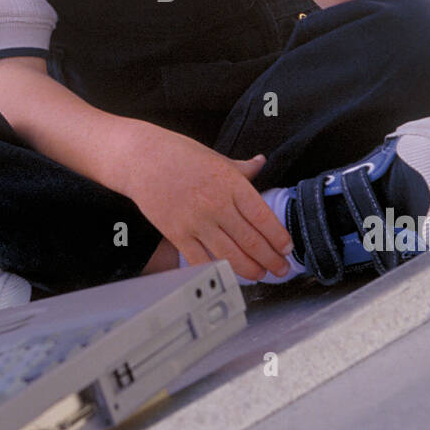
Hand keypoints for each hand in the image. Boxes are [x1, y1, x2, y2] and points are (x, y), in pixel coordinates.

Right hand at [123, 125, 293, 280]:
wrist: (141, 158)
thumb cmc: (179, 154)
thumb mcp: (216, 157)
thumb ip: (242, 168)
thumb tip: (261, 162)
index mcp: (231, 183)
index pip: (263, 218)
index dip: (279, 238)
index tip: (287, 249)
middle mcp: (217, 204)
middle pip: (251, 241)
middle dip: (271, 260)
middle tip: (281, 269)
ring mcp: (196, 221)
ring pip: (230, 256)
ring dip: (250, 270)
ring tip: (261, 275)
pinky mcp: (176, 233)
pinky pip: (201, 260)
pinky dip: (217, 271)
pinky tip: (228, 275)